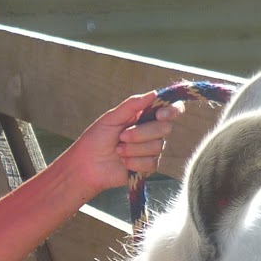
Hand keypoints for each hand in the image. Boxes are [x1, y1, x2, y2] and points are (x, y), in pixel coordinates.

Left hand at [62, 91, 182, 197]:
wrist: (87, 164)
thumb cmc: (97, 138)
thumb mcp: (111, 118)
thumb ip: (132, 105)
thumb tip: (154, 93)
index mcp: (145, 116)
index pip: (171, 110)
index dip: (172, 110)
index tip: (160, 114)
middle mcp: (152, 132)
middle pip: (165, 128)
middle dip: (141, 133)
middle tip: (121, 136)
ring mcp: (151, 150)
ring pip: (157, 146)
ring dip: (133, 148)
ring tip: (118, 150)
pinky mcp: (148, 167)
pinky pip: (151, 163)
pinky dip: (134, 162)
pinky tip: (123, 162)